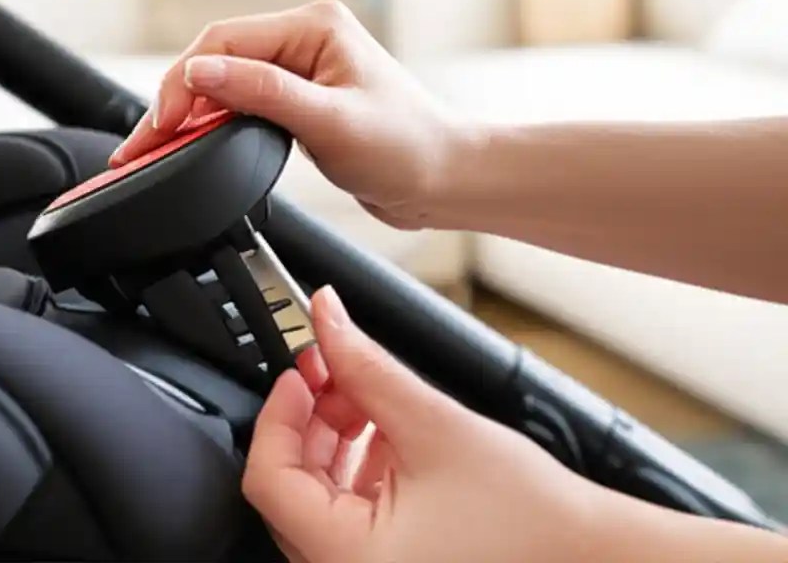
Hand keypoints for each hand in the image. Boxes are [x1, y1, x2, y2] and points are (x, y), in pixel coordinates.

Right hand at [110, 0, 478, 228]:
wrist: (444, 183)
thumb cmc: (407, 147)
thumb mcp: (330, 120)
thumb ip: (262, 93)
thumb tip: (200, 74)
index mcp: (313, 27)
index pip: (224, 42)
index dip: (184, 82)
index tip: (163, 122)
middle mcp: (302, 41)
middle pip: (215, 62)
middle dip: (174, 102)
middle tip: (143, 144)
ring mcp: (298, 71)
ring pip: (221, 86)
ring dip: (188, 117)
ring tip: (153, 148)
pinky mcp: (296, 102)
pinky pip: (238, 106)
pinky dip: (210, 127)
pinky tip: (188, 144)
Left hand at [242, 286, 611, 562]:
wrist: (590, 555)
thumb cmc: (532, 519)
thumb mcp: (434, 425)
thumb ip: (368, 367)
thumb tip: (326, 318)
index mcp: (347, 557)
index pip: (268, 478)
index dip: (278, 413)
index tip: (299, 371)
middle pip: (290, 485)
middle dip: (310, 418)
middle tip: (332, 367)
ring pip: (317, 497)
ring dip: (333, 438)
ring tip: (366, 395)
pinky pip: (347, 515)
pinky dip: (356, 469)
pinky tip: (384, 433)